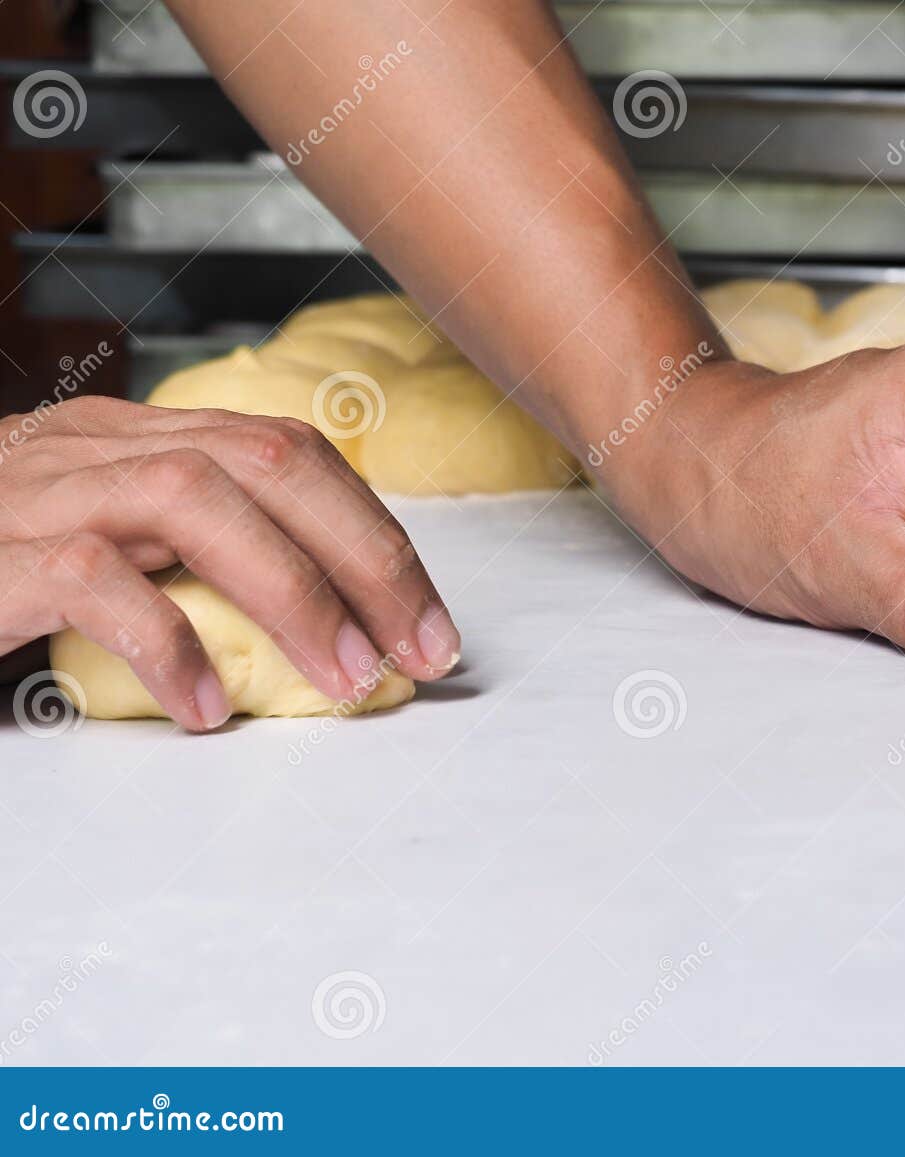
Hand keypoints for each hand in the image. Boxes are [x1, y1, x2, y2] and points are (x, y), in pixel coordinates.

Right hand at [0, 396, 459, 729]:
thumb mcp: (112, 557)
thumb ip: (199, 568)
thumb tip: (335, 628)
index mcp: (136, 441)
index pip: (291, 454)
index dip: (376, 534)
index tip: (430, 622)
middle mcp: (94, 446)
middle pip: (269, 460)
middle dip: (366, 555)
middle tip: (419, 650)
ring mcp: (34, 490)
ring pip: (195, 496)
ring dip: (292, 590)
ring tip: (343, 676)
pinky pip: (91, 575)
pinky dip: (166, 640)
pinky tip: (205, 707)